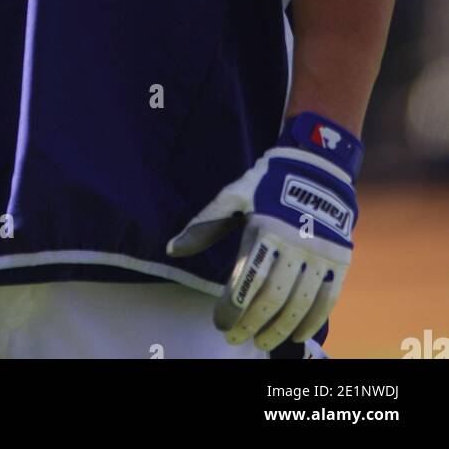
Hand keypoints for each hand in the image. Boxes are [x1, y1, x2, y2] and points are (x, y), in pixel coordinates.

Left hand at [166, 112, 362, 352]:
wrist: (315, 167)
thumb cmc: (266, 183)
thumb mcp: (233, 196)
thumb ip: (204, 225)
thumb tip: (170, 249)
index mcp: (264, 228)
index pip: (245, 281)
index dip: (231, 309)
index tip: (219, 323)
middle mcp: (294, 243)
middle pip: (270, 299)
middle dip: (250, 324)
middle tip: (235, 339)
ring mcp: (319, 253)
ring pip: (298, 305)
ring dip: (278, 330)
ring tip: (261, 342)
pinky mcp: (340, 260)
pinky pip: (327, 300)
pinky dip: (311, 323)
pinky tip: (295, 335)